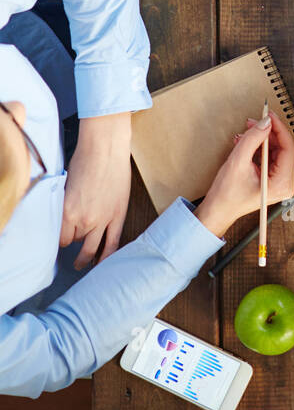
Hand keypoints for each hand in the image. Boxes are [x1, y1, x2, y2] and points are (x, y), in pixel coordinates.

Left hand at [60, 114, 131, 268]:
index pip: (60, 237)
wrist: (106, 146)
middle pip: (74, 241)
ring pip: (91, 248)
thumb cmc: (85, 159)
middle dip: (73, 240)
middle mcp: (83, 220)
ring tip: (83, 263)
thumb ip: (66, 205)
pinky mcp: (118, 215)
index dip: (61, 238)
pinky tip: (102, 263)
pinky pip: (112, 243)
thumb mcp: (66, 185)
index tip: (61, 239)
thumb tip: (65, 217)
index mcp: (67, 211)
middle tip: (72, 241)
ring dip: (86, 256)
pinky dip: (106, 256)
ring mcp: (102, 219)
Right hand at [197, 112, 293, 238]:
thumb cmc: (226, 196)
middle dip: (268, 133)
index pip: (288, 148)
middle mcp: (284, 184)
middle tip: (256, 122)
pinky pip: (269, 157)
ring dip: (261, 140)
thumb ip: (253, 139)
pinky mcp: (271, 179)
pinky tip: (246, 143)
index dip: (279, 129)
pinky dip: (258, 148)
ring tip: (247, 133)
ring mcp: (278, 182)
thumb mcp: (238, 161)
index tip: (270, 117)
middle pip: (283, 149)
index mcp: (281, 183)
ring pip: (275, 151)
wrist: (216, 211)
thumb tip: (265, 123)